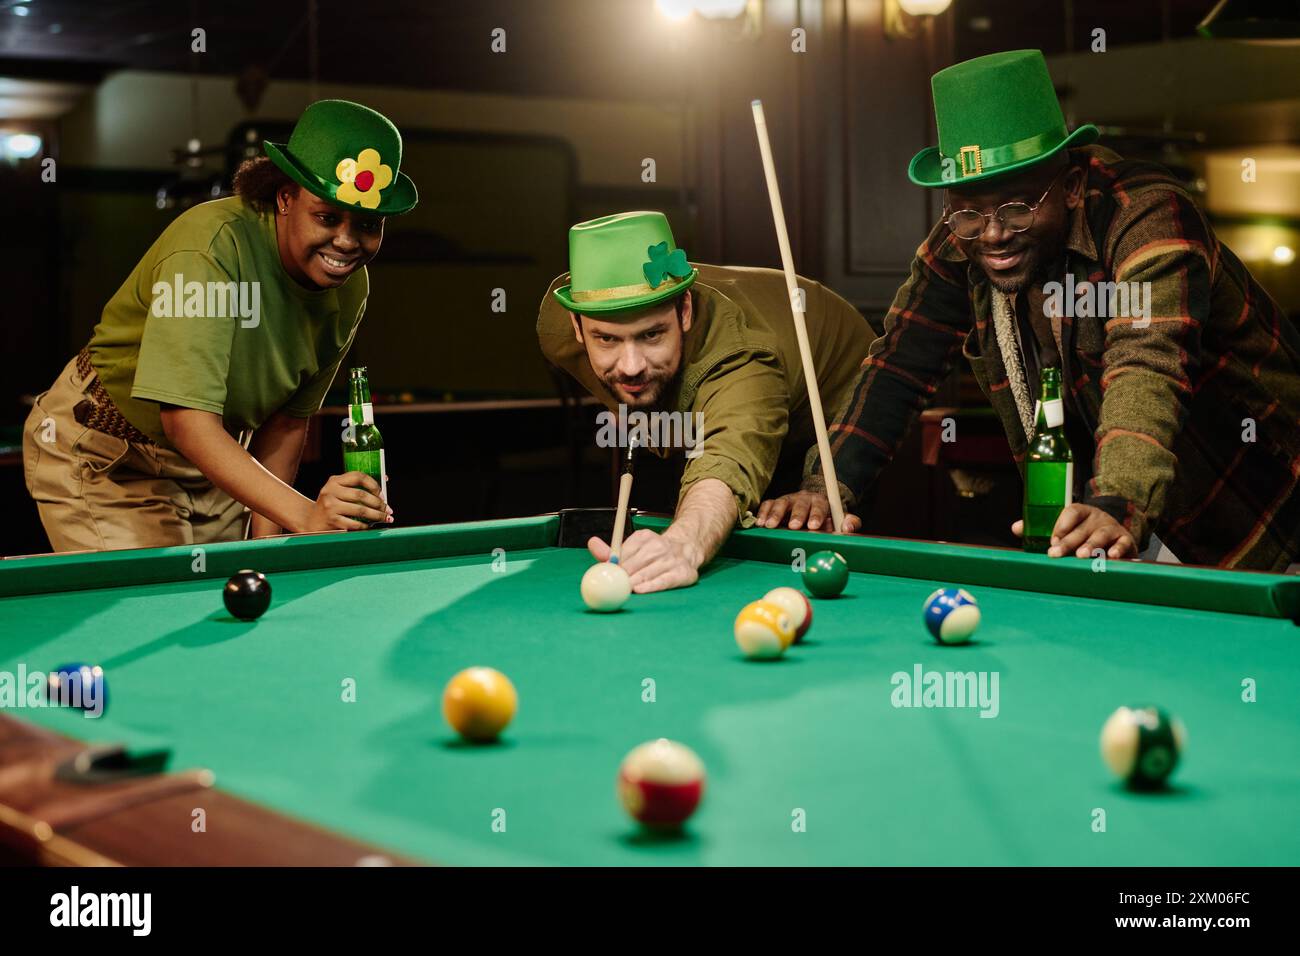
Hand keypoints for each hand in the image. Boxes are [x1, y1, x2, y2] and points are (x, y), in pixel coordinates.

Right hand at [303, 472, 391, 531]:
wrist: (312, 521)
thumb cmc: (331, 504)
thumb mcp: (339, 491)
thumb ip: (357, 486)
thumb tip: (385, 479)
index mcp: (334, 481)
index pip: (358, 476)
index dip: (374, 484)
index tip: (382, 494)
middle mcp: (331, 491)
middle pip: (361, 495)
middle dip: (379, 503)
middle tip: (388, 509)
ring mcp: (330, 506)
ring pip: (361, 510)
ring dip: (377, 515)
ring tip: (384, 518)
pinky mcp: (332, 521)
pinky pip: (355, 523)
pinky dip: (365, 525)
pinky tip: (370, 525)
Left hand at [588, 529, 699, 592]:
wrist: (686, 550)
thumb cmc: (652, 555)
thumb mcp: (633, 548)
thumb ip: (612, 551)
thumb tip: (591, 543)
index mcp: (645, 537)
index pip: (626, 550)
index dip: (615, 564)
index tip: (608, 573)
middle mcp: (660, 545)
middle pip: (636, 562)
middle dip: (622, 575)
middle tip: (611, 586)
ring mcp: (672, 559)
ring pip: (648, 573)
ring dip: (634, 583)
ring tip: (623, 591)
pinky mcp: (683, 572)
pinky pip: (664, 581)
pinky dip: (651, 586)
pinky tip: (640, 590)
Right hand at [755, 491, 861, 531]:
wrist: (811, 509)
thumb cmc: (825, 518)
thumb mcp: (840, 519)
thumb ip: (849, 522)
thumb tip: (849, 527)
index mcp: (821, 501)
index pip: (820, 506)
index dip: (817, 515)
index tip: (814, 526)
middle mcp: (803, 498)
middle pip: (800, 503)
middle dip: (797, 515)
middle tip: (793, 527)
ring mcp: (788, 500)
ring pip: (781, 503)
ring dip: (775, 515)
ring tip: (770, 526)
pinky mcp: (775, 503)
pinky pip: (768, 505)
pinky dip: (763, 513)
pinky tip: (760, 522)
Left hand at [1011, 503, 1137, 559]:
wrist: (1115, 532)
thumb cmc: (1082, 531)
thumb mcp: (1063, 527)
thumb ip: (1040, 528)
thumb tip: (1015, 528)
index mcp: (1080, 511)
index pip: (1071, 511)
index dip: (1061, 524)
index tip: (1051, 539)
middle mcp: (1096, 517)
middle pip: (1082, 528)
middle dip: (1068, 541)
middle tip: (1056, 553)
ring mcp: (1112, 527)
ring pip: (1101, 534)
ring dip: (1091, 545)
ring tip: (1082, 556)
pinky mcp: (1125, 539)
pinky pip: (1124, 543)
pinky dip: (1118, 550)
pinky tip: (1111, 557)